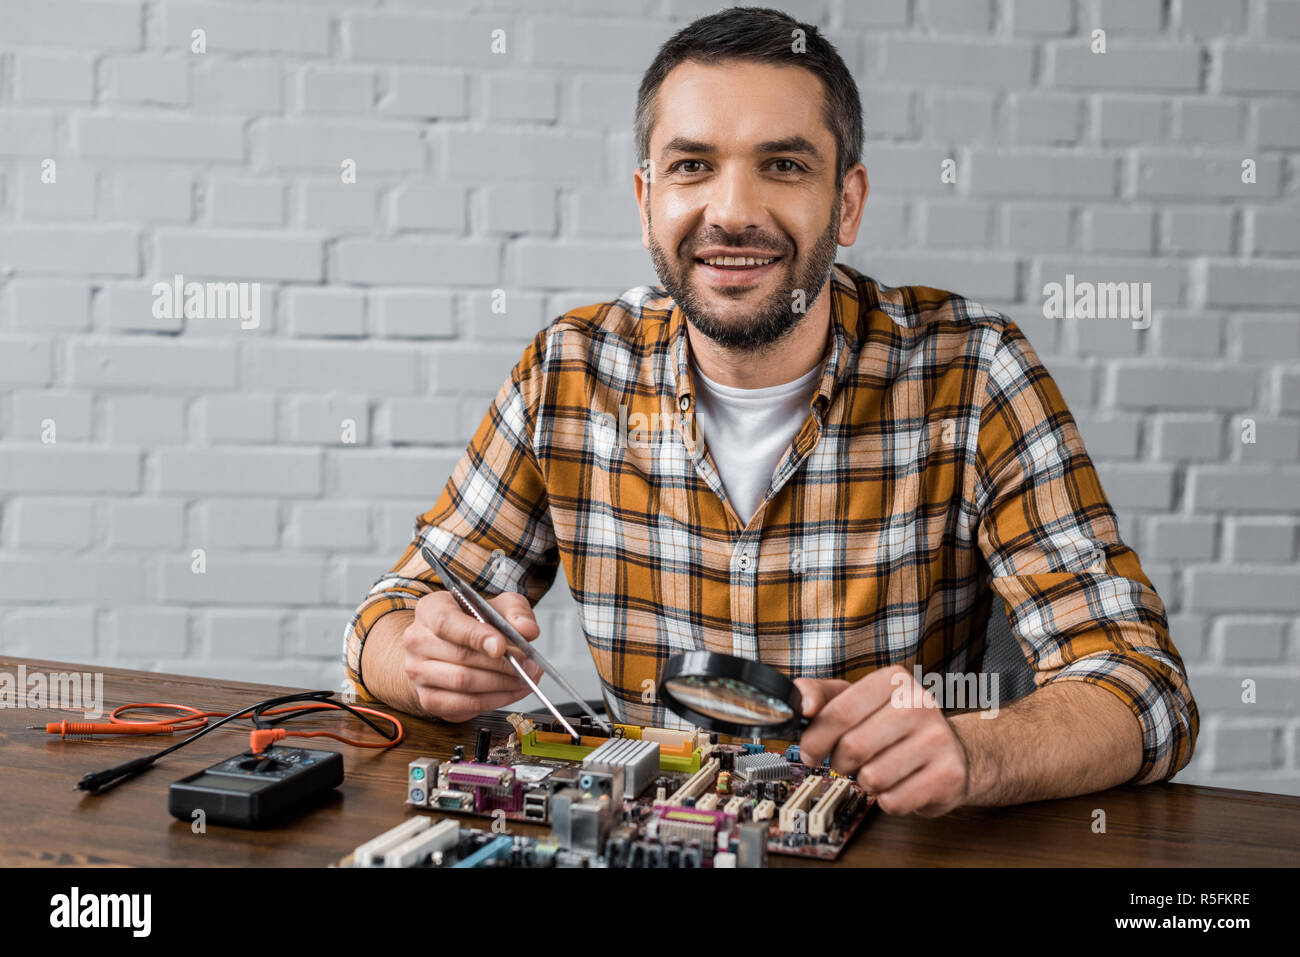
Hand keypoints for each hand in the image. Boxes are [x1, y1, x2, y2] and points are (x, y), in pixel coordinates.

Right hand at [402, 590, 544, 722]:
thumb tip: (526, 629)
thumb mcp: (499, 605)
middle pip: (460, 657)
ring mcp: (418, 673)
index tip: (502, 646)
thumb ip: (516, 612)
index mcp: (430, 610)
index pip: (447, 623)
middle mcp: (417, 641)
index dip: (476, 636)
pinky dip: (494, 701)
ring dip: (501, 684)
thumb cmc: (476, 623)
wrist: (453, 646)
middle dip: (502, 664)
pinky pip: (464, 705)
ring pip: (463, 683)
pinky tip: (511, 692)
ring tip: (525, 679)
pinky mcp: (428, 699)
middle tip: (530, 666)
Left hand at [794, 665, 970, 816]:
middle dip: (840, 762)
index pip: (839, 712)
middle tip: (847, 761)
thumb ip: (822, 696)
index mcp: (893, 680)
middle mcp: (920, 703)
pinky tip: (899, 784)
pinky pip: (894, 801)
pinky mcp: (948, 775)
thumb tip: (800, 702)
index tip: (810, 750)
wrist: (952, 751)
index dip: (816, 738)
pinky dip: (887, 800)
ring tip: (878, 769)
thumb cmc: (894, 725)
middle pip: (853, 747)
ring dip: (865, 782)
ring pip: (872, 777)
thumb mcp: (857, 700)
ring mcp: (938, 739)